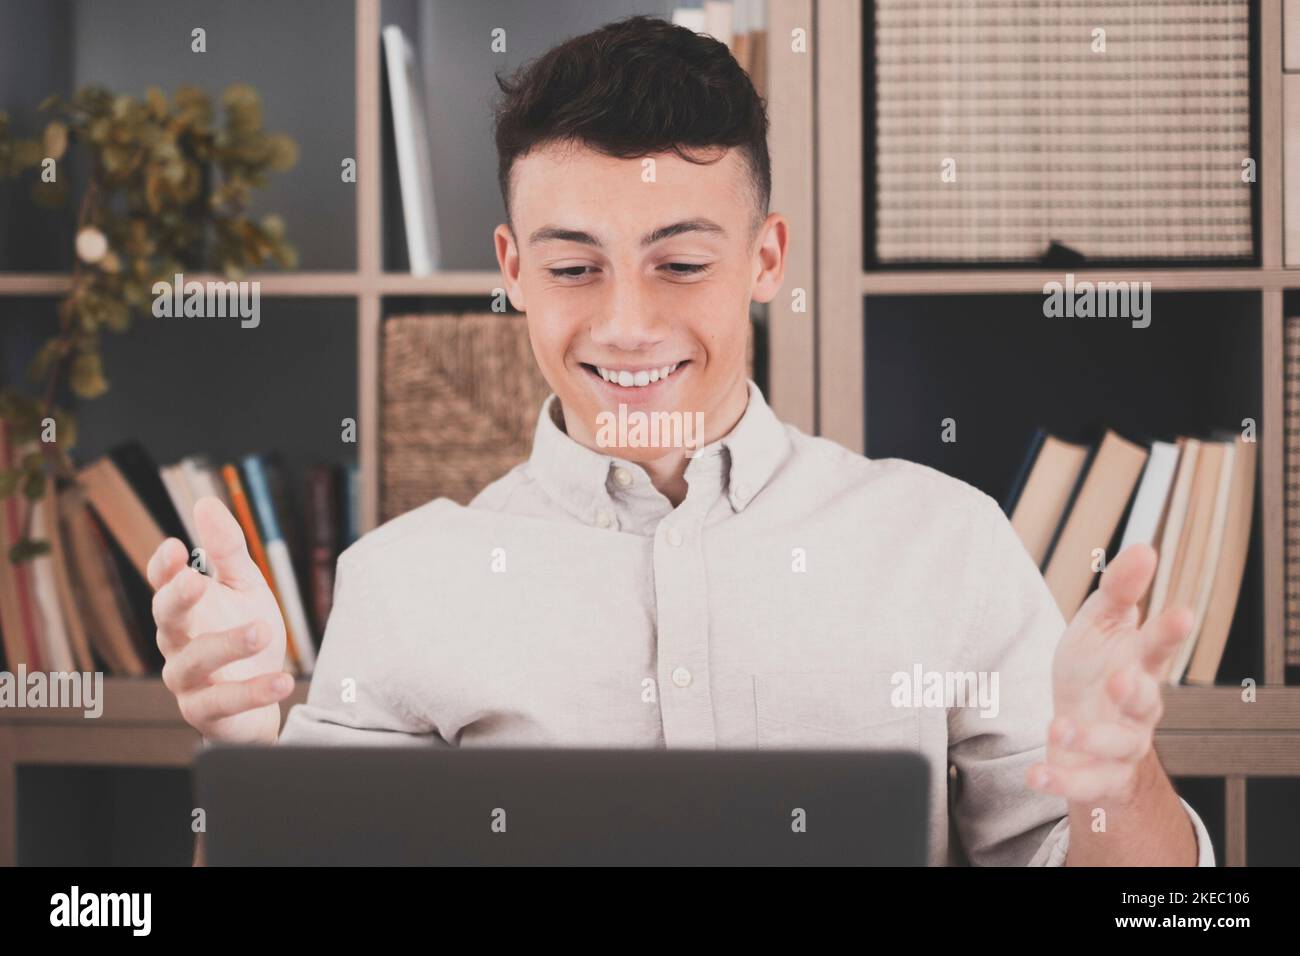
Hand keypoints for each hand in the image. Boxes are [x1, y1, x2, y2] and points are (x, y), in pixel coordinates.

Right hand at [147, 496, 292, 743]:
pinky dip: (253, 692)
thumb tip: (205, 502)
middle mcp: (177, 642)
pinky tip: (283, 680)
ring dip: (226, 645)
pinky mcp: (205, 713)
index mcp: (184, 608)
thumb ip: (227, 550)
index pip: (163, 584)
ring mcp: (187, 680)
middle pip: (166, 619)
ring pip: (194, 662)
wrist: (262, 697)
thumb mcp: (244, 586)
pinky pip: (223, 704)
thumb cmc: (244, 632)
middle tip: (196, 581)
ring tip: (262, 630)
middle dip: (178, 599)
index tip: (174, 546)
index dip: (163, 567)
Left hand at [1027, 543, 1192, 804]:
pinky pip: (1084, 784)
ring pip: (1118, 746)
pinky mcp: (1099, 777)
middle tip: (1119, 679)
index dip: (1169, 631)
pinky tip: (1036, 775)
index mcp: (1138, 665)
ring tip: (1059, 727)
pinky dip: (1061, 781)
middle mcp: (1137, 708)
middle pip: (1146, 701)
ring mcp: (1121, 745)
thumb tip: (1144, 547)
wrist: (1081, 733)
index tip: (1181, 612)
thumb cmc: (1093, 669)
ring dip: (1090, 738)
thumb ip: (1120, 590)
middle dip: (1135, 691)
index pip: (1158, 646)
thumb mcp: (1100, 624)